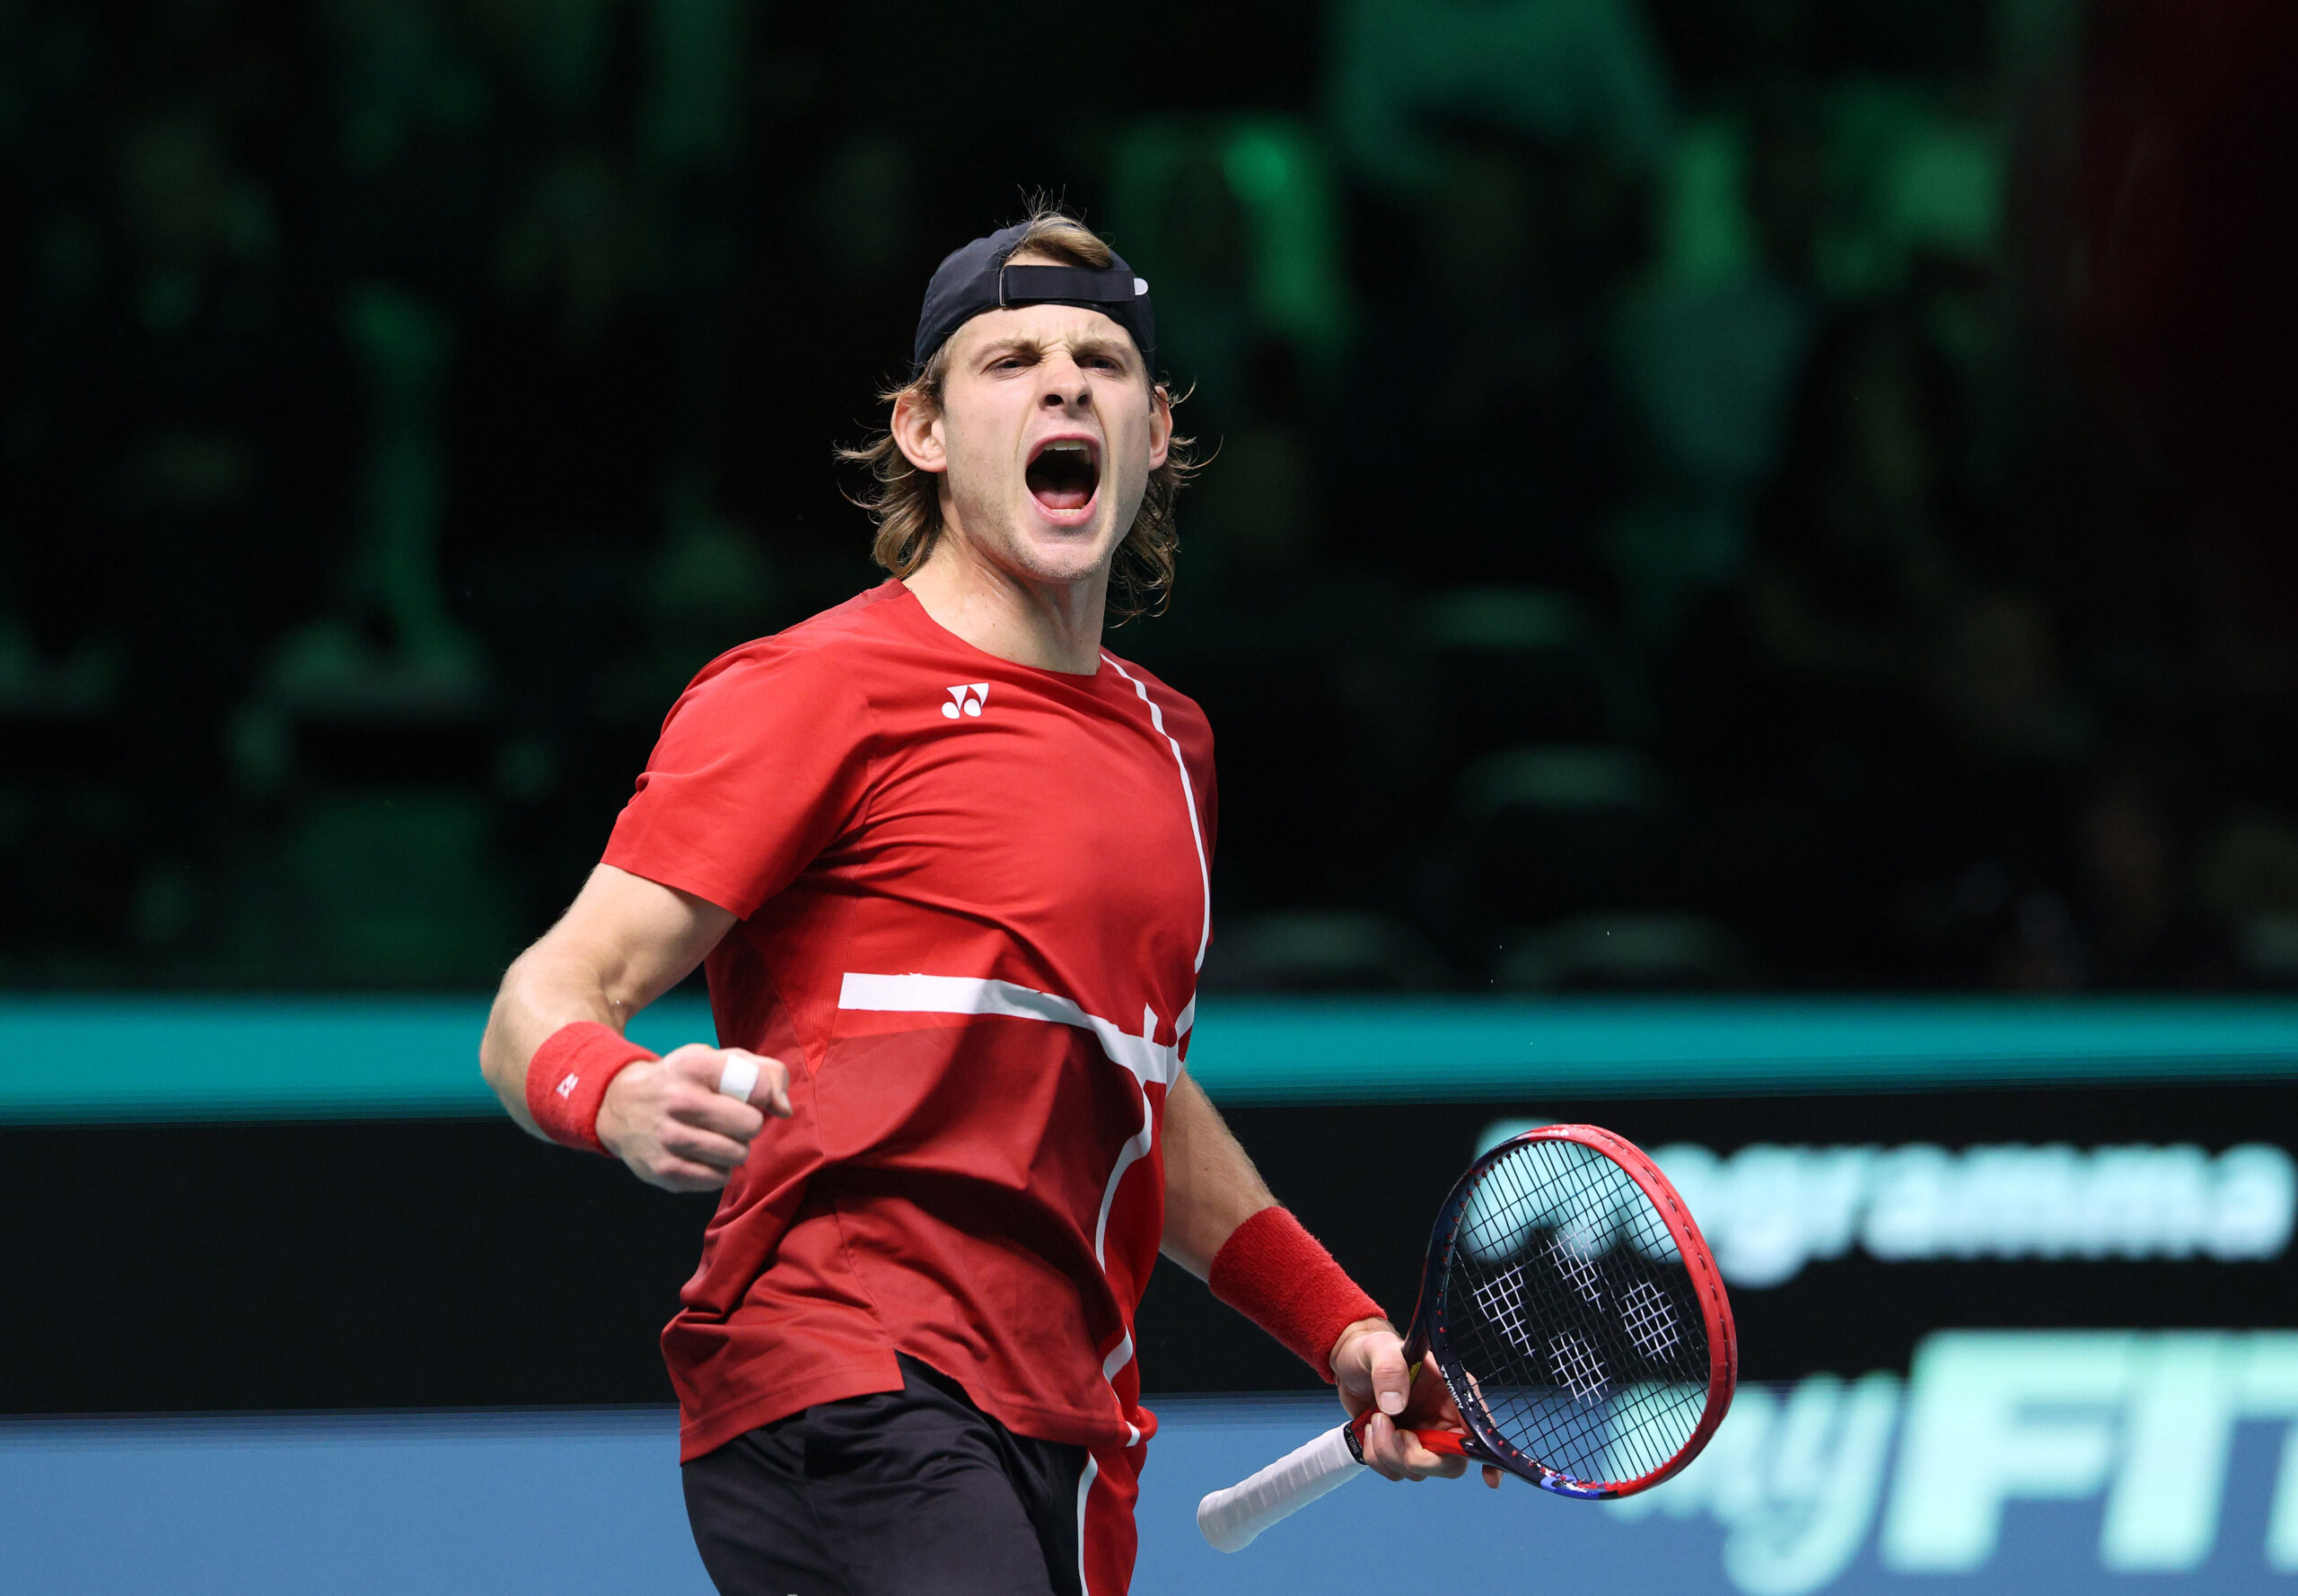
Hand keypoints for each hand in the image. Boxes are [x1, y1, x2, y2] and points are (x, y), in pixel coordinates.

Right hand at [596, 1044, 790, 1191]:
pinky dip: (718, 1171)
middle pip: (750, 1125)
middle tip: (730, 1121)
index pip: (756, 1086)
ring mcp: (668, 1138)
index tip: (750, 1098)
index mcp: (694, 1066)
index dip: (762, 1096)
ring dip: (734, 1149)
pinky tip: (703, 1156)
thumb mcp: (715, 1060)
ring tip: (716, 1138)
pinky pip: (717, 1179)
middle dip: (748, 1125)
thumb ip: (761, 1073)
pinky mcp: (664, 1170)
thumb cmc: (681, 1081)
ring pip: (736, 1155)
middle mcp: (678, 1101)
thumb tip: (784, 1108)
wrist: (620, 1105)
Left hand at [1331, 1319, 1502, 1488]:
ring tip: (1376, 1421)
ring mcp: (1420, 1436)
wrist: (1348, 1361)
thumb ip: (1390, 1370)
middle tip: (1395, 1433)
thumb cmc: (1371, 1349)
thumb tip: (1395, 1406)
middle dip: (1418, 1458)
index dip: (1485, 1455)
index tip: (1489, 1479)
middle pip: (1449, 1463)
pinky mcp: (1398, 1447)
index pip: (1479, 1429)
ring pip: (1417, 1471)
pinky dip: (1377, 1458)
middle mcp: (1441, 1420)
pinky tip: (1370, 1430)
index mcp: (1450, 1393)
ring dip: (1390, 1454)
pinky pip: (1394, 1471)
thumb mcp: (1380, 1349)